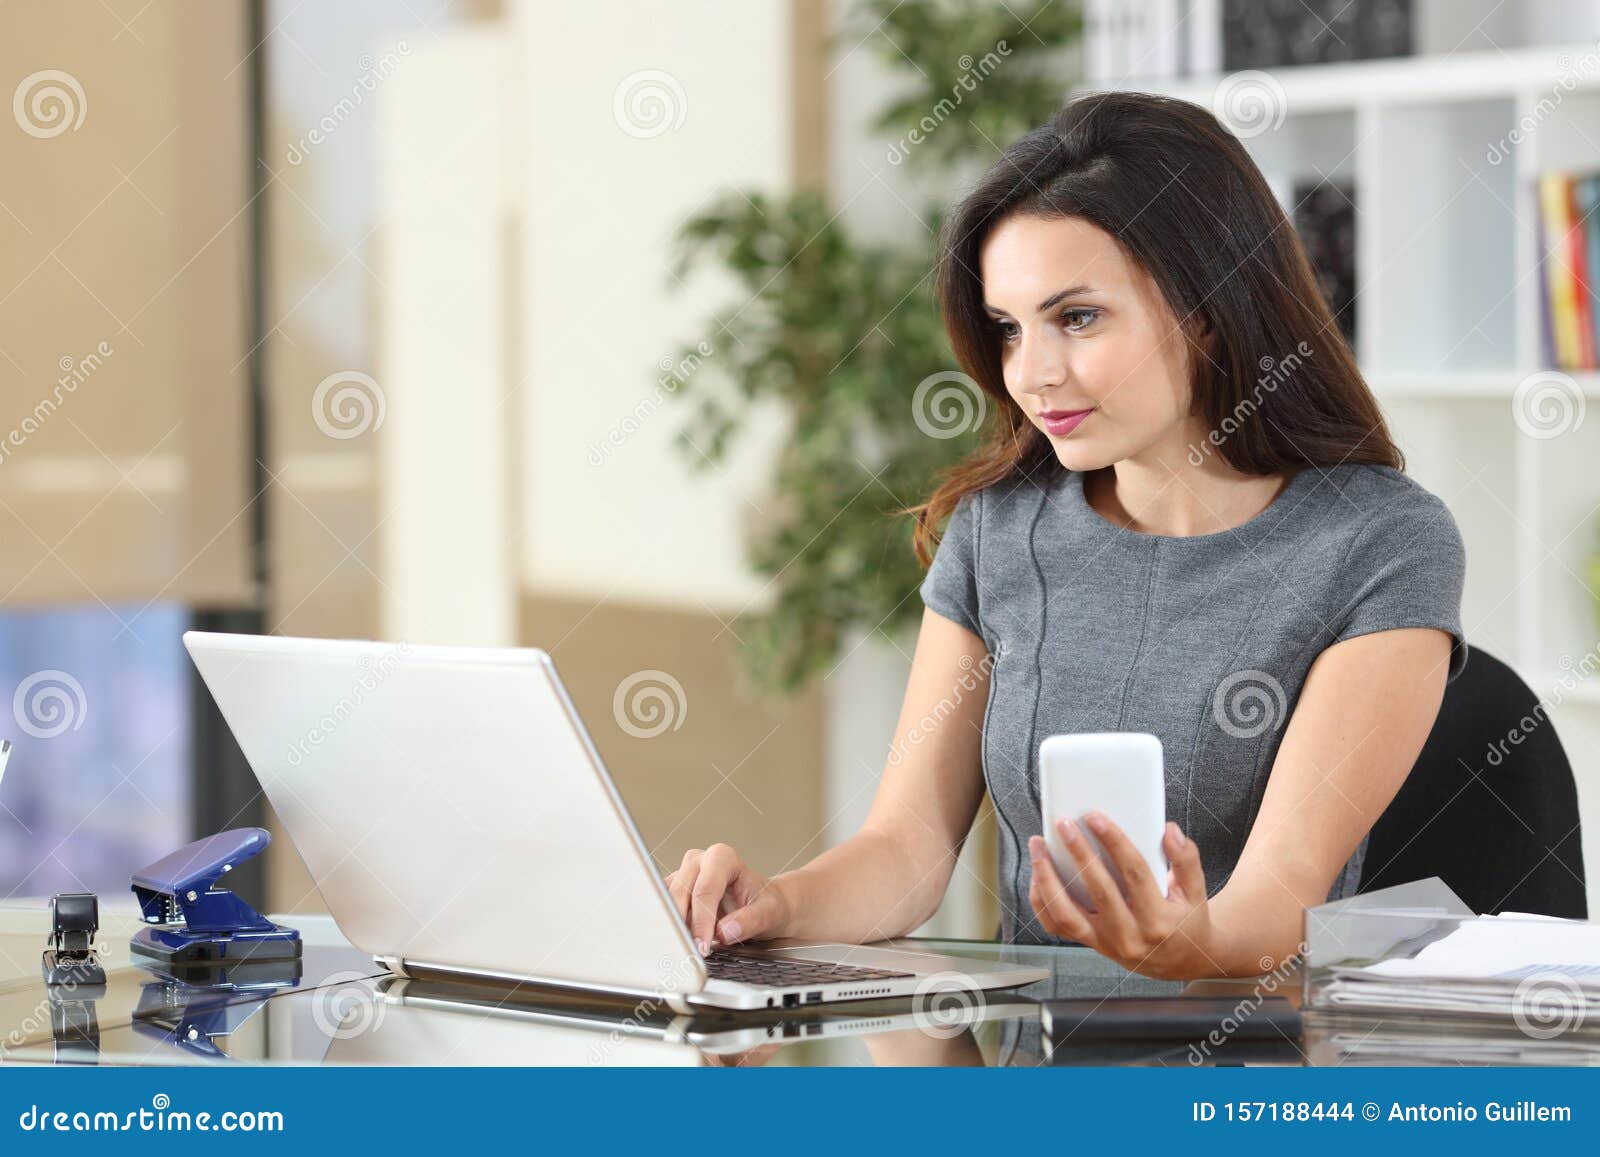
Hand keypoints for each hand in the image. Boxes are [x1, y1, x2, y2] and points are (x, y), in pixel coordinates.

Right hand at [664, 843, 792, 954]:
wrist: (763, 904)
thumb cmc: (766, 904)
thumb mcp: (769, 913)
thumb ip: (750, 921)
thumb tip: (725, 932)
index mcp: (723, 858)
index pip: (705, 889)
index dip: (702, 920)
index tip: (703, 946)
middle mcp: (699, 861)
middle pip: (681, 893)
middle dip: (684, 925)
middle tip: (691, 952)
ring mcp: (684, 873)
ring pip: (666, 899)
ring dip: (673, 925)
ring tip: (684, 949)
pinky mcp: (674, 889)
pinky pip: (662, 906)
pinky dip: (668, 925)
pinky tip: (677, 941)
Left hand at [1027, 814, 1215, 979]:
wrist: (1179, 963)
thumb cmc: (1186, 922)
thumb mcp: (1195, 892)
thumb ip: (1186, 860)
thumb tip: (1169, 831)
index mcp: (1158, 919)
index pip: (1134, 873)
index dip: (1114, 843)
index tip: (1096, 817)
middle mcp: (1129, 935)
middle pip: (1098, 890)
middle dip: (1079, 853)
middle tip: (1064, 824)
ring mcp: (1106, 943)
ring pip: (1066, 913)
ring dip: (1047, 877)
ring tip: (1039, 846)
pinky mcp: (1091, 944)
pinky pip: (1057, 926)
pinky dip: (1042, 901)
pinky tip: (1037, 876)